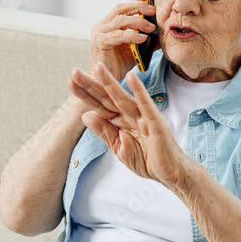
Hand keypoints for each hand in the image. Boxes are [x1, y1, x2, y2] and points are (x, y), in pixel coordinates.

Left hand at [68, 63, 190, 186]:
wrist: (170, 173)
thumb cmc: (148, 161)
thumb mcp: (119, 149)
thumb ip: (104, 132)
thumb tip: (85, 115)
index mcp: (120, 122)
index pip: (99, 105)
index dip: (85, 94)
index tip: (70, 82)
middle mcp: (130, 115)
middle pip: (107, 98)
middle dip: (91, 85)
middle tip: (75, 72)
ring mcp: (143, 117)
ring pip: (123, 98)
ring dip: (111, 83)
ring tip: (98, 68)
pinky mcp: (156, 122)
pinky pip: (145, 105)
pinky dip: (139, 91)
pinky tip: (131, 77)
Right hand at [86, 0, 157, 81]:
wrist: (104, 81)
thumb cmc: (118, 65)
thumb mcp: (135, 49)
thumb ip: (145, 40)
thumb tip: (160, 34)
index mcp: (110, 23)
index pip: (124, 6)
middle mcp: (103, 25)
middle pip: (121, 8)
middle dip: (139, 6)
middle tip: (154, 9)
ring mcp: (99, 32)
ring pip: (120, 20)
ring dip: (138, 21)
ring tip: (151, 27)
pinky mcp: (99, 42)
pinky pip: (117, 35)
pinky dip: (131, 35)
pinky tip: (142, 38)